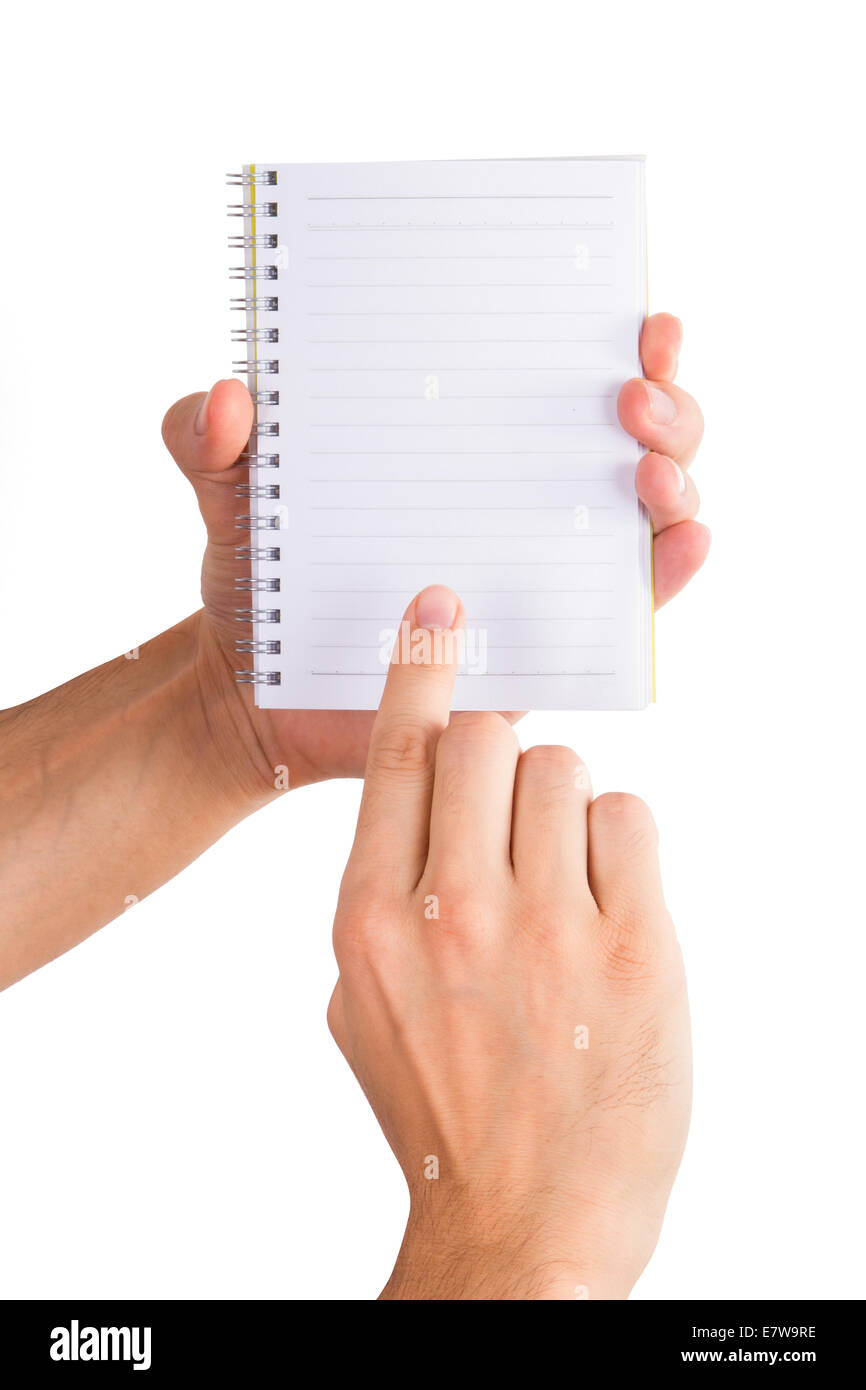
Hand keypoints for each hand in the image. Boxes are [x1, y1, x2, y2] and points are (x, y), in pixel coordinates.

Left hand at [161, 311, 706, 787]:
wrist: (254, 693)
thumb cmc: (258, 581)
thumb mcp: (228, 493)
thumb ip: (205, 436)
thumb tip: (229, 397)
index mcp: (466, 437)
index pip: (562, 369)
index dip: (621, 335)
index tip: (637, 314)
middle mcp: (524, 492)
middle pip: (635, 433)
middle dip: (664, 401)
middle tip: (631, 392)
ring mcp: (544, 567)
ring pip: (653, 510)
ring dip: (674, 475)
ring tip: (643, 465)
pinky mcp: (548, 645)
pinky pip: (632, 608)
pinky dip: (670, 573)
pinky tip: (678, 544)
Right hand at [327, 586, 690, 1299]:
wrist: (525, 1223)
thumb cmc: (440, 1108)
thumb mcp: (362, 1002)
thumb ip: (383, 892)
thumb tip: (427, 797)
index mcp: (370, 923)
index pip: (397, 754)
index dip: (421, 667)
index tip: (439, 607)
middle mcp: (453, 914)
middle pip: (487, 740)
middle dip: (500, 755)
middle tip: (512, 811)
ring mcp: (550, 931)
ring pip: (562, 771)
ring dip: (562, 807)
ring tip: (561, 884)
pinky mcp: (638, 950)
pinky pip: (630, 820)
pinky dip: (618, 845)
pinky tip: (606, 906)